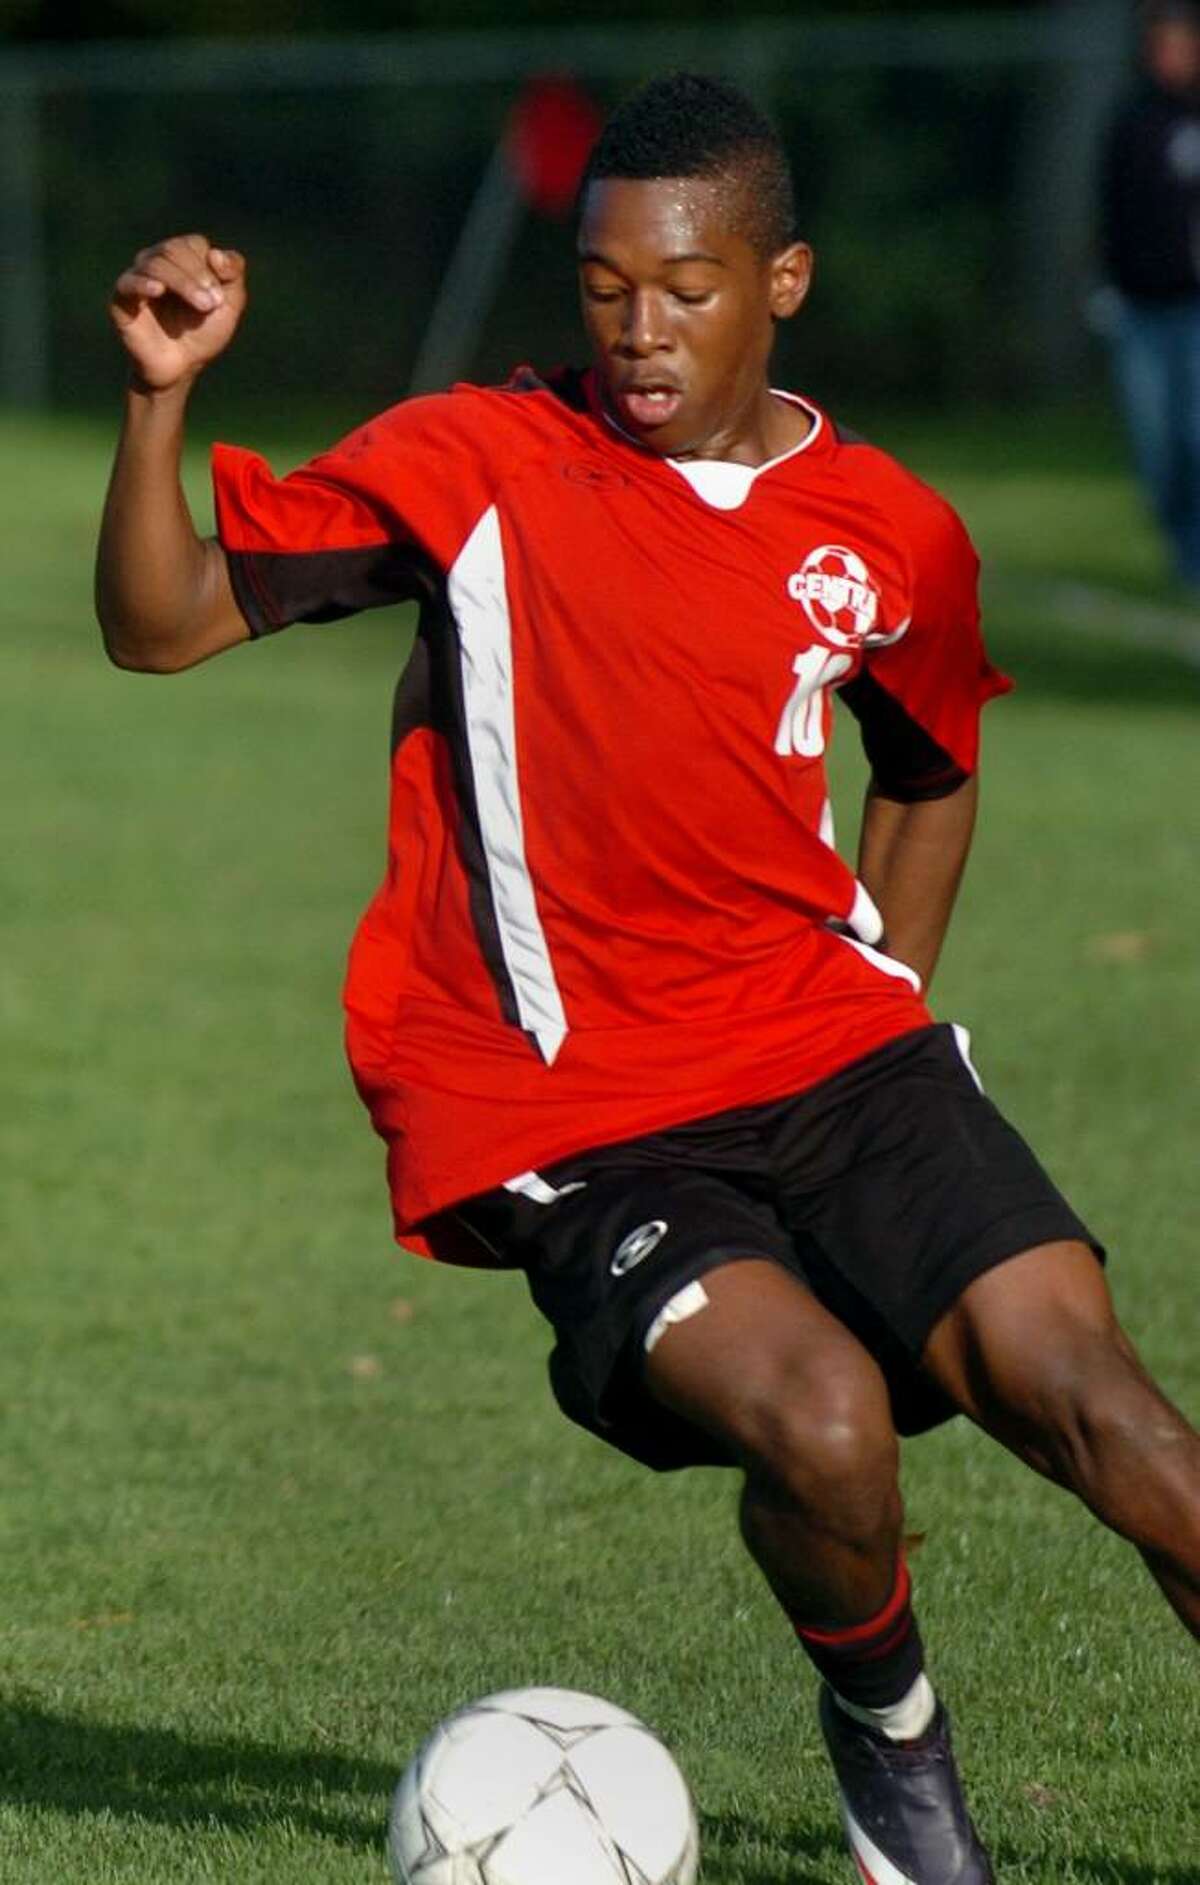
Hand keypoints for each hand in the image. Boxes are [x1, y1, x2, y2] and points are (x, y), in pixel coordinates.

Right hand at [109, 234, 245, 392]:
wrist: (180, 368)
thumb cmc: (203, 333)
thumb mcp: (229, 304)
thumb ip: (233, 273)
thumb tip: (215, 253)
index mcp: (181, 259)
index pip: (193, 244)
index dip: (209, 267)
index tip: (219, 298)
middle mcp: (156, 262)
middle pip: (173, 249)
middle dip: (196, 274)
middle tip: (211, 304)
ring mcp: (137, 278)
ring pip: (155, 264)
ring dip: (182, 282)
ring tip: (203, 306)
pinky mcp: (121, 299)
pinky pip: (128, 282)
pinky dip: (144, 283)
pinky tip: (158, 290)